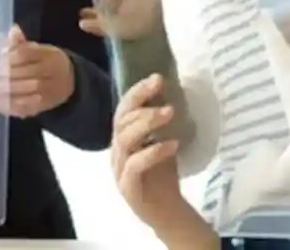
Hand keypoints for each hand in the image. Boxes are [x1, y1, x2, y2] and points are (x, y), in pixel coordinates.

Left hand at [0, 26, 74, 117]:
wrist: (70, 81)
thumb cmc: (48, 62)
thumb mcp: (39, 50)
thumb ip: (22, 43)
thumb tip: (12, 30)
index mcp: (49, 54)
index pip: (24, 54)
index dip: (5, 57)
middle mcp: (52, 71)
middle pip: (23, 73)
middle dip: (0, 77)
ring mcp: (50, 90)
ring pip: (24, 91)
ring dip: (2, 91)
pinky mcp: (45, 105)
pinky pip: (25, 106)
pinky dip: (9, 104)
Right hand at [110, 74, 189, 230]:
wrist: (166, 211)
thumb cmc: (162, 174)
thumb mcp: (161, 141)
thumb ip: (159, 121)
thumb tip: (169, 89)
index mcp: (123, 139)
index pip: (123, 110)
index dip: (137, 93)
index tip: (156, 78)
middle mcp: (117, 152)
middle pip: (120, 122)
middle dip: (142, 105)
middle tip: (167, 100)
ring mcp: (119, 170)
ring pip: (124, 140)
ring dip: (147, 123)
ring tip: (170, 114)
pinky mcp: (128, 187)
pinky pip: (134, 166)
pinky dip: (153, 152)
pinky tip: (172, 145)